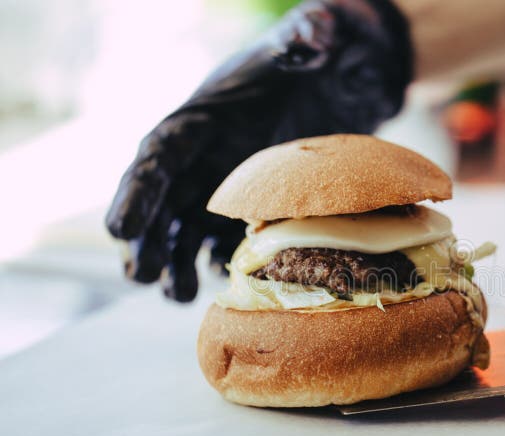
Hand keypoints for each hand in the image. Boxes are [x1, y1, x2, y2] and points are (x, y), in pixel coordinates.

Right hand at [105, 0, 411, 301]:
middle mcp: (210, 154)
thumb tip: (310, 39)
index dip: (138, 191)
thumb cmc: (324, 50)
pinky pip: (232, 240)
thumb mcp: (319, 35)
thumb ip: (309, 35)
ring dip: (178, 261)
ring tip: (178, 296)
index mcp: (209, 115)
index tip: (119, 228)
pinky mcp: (258, 204)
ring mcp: (230, 183)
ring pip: (190, 228)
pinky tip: (229, 285)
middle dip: (146, 239)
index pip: (161, 153)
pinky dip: (227, 263)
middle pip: (163, 199)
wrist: (349, 70)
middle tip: (139, 276)